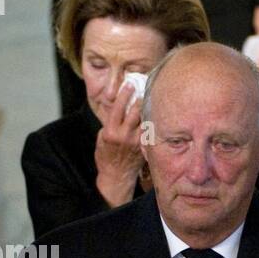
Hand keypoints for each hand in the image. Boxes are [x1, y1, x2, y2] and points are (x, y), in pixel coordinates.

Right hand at [94, 79, 144, 206]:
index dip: (124, 94)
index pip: (118, 108)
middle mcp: (124, 136)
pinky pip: (150, 130)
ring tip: (152, 95)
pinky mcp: (145, 147)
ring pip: (144, 120)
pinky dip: (152, 120)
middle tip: (145, 85)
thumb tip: (117, 106)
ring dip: (148, 107)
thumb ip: (110, 122)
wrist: (116, 174)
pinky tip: (157, 111)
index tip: (129, 83)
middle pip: (135, 112)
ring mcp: (136, 142)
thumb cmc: (106, 154)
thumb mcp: (102, 136)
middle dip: (140, 97)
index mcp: (110, 132)